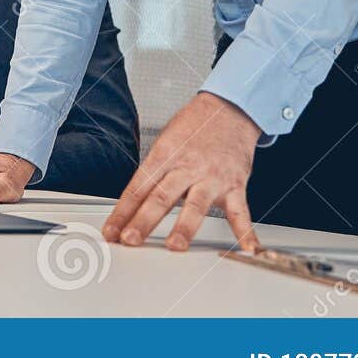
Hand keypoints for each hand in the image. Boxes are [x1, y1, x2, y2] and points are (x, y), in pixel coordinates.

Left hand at [104, 91, 262, 252]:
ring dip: (185, 227)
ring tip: (174, 246)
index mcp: (165, 155)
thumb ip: (154, 174)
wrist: (229, 109)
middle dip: (144, 220)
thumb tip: (132, 206)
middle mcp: (187, 166)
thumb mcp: (165, 142)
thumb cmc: (194, 127)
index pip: (138, 187)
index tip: (111, 231)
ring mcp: (212, 177)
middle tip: (130, 239)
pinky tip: (246, 248)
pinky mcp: (235, 185)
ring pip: (196, 205)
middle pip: (162, 196)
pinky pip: (240, 212)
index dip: (122, 211)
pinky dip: (245, 232)